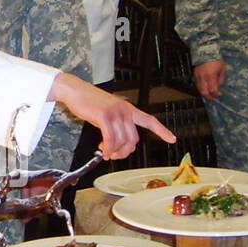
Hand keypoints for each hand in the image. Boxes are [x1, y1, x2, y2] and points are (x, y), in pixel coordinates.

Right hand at [49, 73, 175, 158]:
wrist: (75, 91)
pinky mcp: (104, 116)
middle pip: (133, 139)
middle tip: (113, 155)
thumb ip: (116, 126)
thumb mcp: (107, 113)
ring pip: (122, 141)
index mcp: (128, 109)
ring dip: (113, 151)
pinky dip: (107, 148)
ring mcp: (116, 112)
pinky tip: (102, 149)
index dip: (162, 131)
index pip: (149, 120)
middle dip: (124, 151)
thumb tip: (116, 146)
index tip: (172, 139)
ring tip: (105, 152)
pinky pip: (111, 139)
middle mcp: (125, 110)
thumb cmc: (89, 103)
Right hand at [194, 59, 225, 99]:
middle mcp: (203, 78)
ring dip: (204, 94)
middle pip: (204, 92)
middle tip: (214, 98)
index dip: (216, 94)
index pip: (213, 90)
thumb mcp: (222, 68)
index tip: (220, 94)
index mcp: (211, 76)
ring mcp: (198, 77)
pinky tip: (205, 89)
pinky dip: (201, 89)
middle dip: (209, 97)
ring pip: (199, 90)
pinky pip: (197, 85)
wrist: (205, 52)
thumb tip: (219, 86)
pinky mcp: (195, 75)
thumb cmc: (216, 60)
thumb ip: (222, 78)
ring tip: (209, 95)